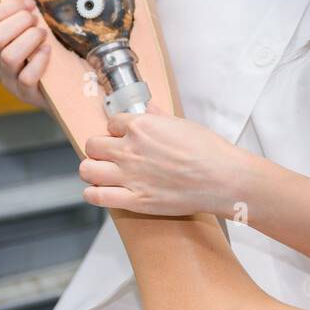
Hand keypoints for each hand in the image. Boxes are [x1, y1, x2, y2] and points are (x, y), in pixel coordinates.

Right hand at [0, 0, 51, 110]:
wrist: (55, 86)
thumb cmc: (35, 51)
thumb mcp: (19, 30)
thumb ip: (3, 12)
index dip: (8, 6)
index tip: (29, 4)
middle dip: (20, 22)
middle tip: (37, 19)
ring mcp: (8, 80)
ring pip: (9, 57)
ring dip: (30, 40)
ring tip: (43, 34)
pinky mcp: (24, 93)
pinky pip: (27, 77)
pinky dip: (39, 61)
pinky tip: (48, 51)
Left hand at [80, 104, 248, 216]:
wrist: (221, 179)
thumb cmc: (208, 150)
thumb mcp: (182, 124)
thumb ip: (159, 117)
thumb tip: (148, 109)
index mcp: (141, 127)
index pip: (111, 123)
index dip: (116, 130)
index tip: (122, 136)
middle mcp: (130, 149)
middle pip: (92, 145)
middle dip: (99, 148)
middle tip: (109, 154)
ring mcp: (129, 176)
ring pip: (87, 169)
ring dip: (92, 169)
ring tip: (102, 172)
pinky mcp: (134, 200)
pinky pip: (97, 196)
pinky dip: (94, 193)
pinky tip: (101, 191)